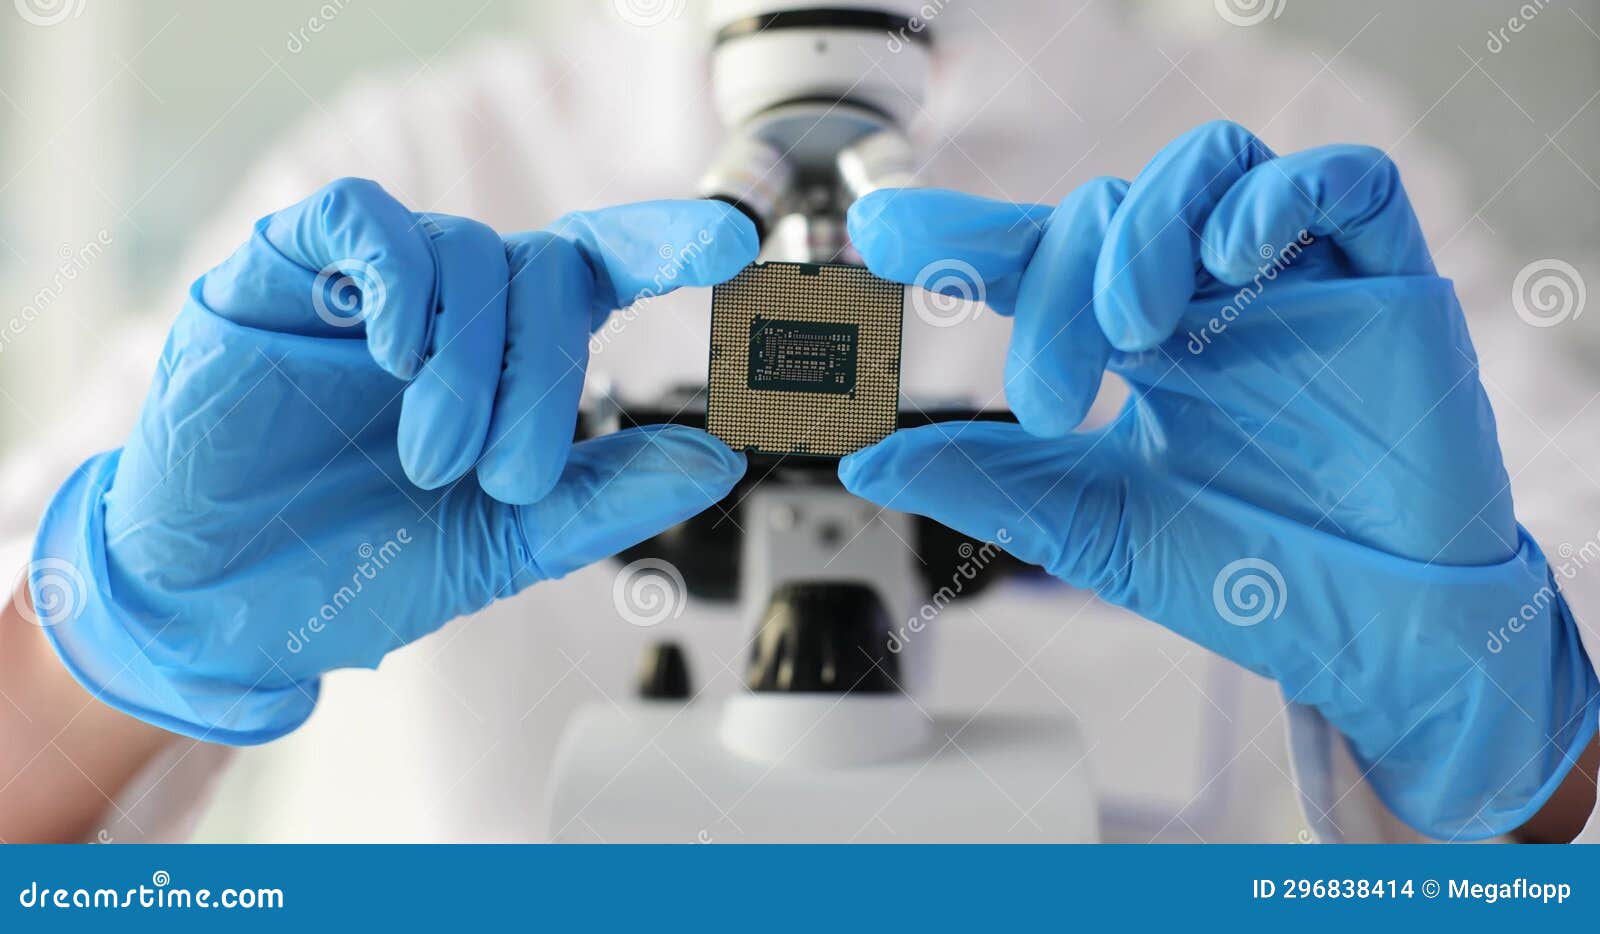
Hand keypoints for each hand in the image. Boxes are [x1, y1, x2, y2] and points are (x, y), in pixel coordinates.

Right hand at [31, 178, 756, 743]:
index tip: (733, 243)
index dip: (666, 243)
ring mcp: (365, 288)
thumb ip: (602, 499)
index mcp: (505, 361)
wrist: (224, 610)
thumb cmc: (356, 568)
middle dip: (546, 376)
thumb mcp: (499, 545)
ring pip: (465, 252)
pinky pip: (356, 218)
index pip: (597, 270)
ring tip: (433, 457)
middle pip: (544, 268)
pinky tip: (393, 351)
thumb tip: (718, 456)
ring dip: (470, 362)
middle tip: (504, 476)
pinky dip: (396, 276)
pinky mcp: (276, 277)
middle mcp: (447, 311)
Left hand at [841, 121, 1598, 838]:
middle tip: (1046, 400)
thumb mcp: (1093, 525)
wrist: (1375, 641)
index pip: (1040, 257)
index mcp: (1137, 342)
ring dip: (1147, 229)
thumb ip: (985, 479)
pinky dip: (1279, 198)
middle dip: (1053, 290)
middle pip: (1107, 212)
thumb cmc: (1250, 576)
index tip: (881, 236)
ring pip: (1209, 167)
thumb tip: (866, 455)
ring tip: (1133, 327)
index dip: (963, 234)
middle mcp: (1209, 296)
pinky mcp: (1388, 285)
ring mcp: (1295, 282)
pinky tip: (1234, 259)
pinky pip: (1346, 183)